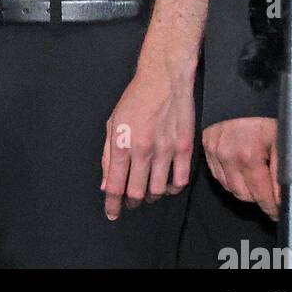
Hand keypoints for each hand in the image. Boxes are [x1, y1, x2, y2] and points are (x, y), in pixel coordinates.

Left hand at [101, 61, 194, 219]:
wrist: (163, 78)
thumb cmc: (135, 99)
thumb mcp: (113, 123)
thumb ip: (108, 155)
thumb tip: (106, 184)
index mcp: (123, 142)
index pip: (115, 184)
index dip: (112, 204)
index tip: (112, 213)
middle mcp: (144, 149)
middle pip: (137, 192)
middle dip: (131, 202)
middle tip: (130, 202)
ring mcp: (166, 150)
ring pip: (158, 190)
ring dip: (151, 195)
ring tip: (147, 190)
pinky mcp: (185, 148)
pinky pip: (180, 181)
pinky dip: (172, 188)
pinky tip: (166, 183)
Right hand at [203, 117, 279, 219]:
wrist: (243, 92)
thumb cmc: (266, 116)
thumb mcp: (282, 143)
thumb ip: (283, 175)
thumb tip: (282, 201)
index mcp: (248, 156)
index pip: (261, 197)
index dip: (273, 208)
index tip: (277, 211)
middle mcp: (227, 155)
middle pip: (244, 196)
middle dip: (258, 195)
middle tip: (268, 185)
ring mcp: (213, 150)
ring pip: (230, 188)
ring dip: (243, 187)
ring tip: (254, 172)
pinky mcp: (205, 145)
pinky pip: (218, 175)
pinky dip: (230, 176)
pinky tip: (240, 165)